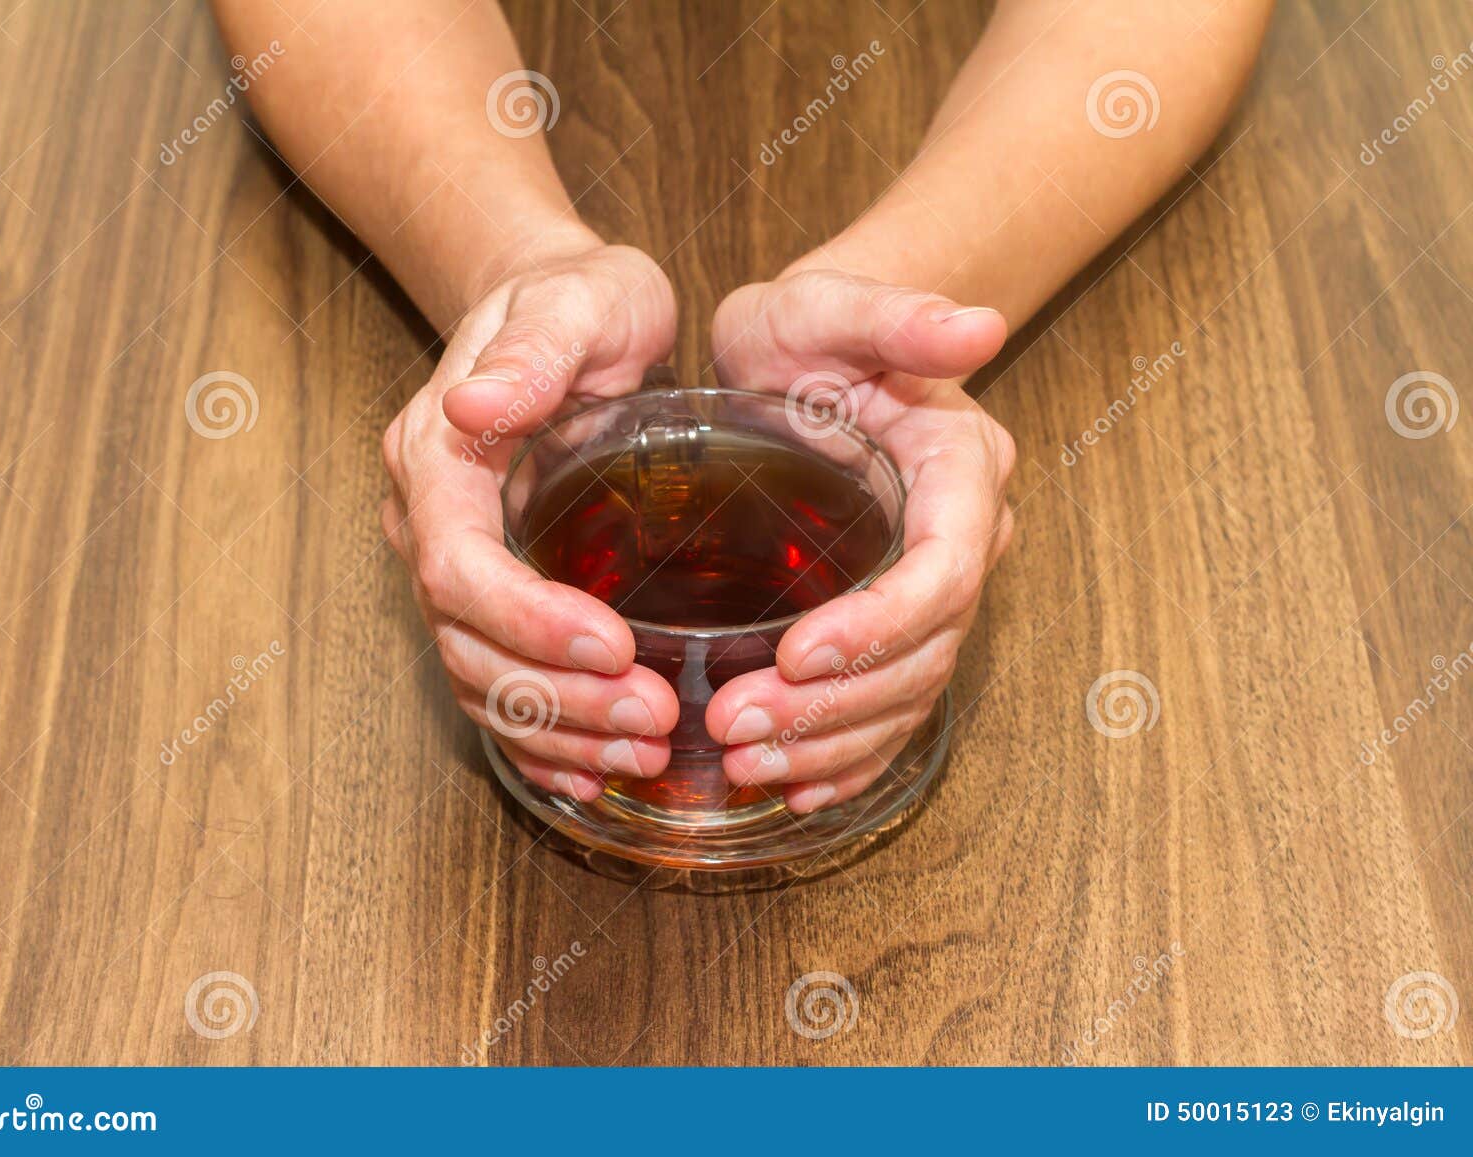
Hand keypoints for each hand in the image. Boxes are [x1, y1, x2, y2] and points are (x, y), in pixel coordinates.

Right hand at [381, 237, 681, 800]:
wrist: (562, 308)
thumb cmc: (576, 298)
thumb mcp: (573, 300)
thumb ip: (531, 351)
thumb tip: (472, 405)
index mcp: (435, 458)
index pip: (457, 565)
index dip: (527, 621)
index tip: (615, 649)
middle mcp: (427, 521)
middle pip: (467, 641)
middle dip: (556, 697)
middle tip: (653, 722)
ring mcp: (454, 563)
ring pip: (480, 680)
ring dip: (557, 731)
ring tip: (645, 752)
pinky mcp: (492, 592)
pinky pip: (498, 683)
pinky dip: (541, 738)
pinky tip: (596, 771)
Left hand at [704, 267, 1015, 812]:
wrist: (805, 354)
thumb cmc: (811, 329)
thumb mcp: (833, 305)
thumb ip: (898, 316)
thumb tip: (978, 325)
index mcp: (960, 472)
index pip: (944, 570)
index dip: (880, 626)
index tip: (796, 654)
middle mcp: (960, 540)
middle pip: (925, 652)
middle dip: (837, 703)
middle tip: (738, 722)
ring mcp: (929, 590)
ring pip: (906, 694)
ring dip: (832, 741)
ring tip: (746, 758)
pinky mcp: (890, 622)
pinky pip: (888, 707)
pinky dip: (847, 756)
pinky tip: (794, 785)